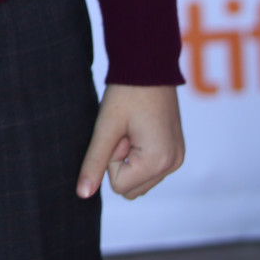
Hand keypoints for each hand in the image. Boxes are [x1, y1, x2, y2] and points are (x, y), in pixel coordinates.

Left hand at [76, 84, 183, 200]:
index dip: (110, 158)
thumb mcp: (106, 127)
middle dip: (120, 162)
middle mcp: (172, 165)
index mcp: (158, 161)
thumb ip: (94, 162)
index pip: (119, 185)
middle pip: (131, 189)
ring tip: (132, 129)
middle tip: (124, 131)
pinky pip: (149, 169)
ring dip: (129, 159)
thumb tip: (82, 194)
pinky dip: (139, 155)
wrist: (148, 65)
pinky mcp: (175, 152)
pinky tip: (140, 129)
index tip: (119, 133)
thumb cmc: (126, 92)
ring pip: (139, 181)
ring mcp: (176, 159)